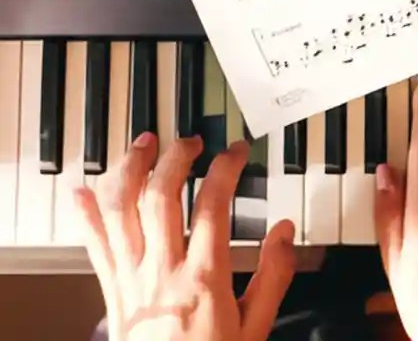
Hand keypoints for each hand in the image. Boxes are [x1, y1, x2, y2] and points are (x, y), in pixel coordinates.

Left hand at [75, 133, 296, 340]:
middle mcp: (162, 273)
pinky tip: (85, 189)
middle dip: (174, 158)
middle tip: (189, 141)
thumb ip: (274, 276)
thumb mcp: (257, 326)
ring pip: (120, 211)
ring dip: (129, 171)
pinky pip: (94, 244)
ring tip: (142, 147)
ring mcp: (131, 281)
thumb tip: (286, 232)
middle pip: (159, 197)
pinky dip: (87, 213)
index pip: (212, 205)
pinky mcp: (111, 292)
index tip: (235, 153)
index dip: (224, 169)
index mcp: (204, 279)